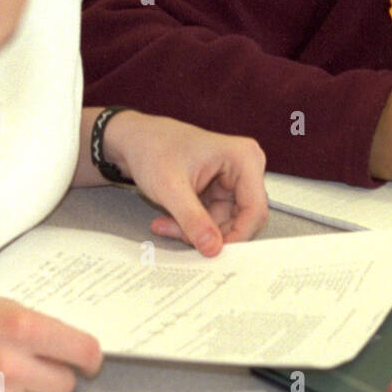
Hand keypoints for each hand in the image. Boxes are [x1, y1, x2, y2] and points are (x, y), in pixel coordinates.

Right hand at [0, 289, 101, 391]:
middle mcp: (11, 362)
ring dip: (35, 388)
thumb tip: (67, 345)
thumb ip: (36, 325)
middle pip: (66, 383)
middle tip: (47, 362)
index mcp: (22, 327)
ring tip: (10, 368)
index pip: (83, 351)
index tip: (90, 360)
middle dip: (62, 373)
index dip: (92, 358)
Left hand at [105, 112, 268, 254]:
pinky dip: (191, 225)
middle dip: (209, 232)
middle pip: (241, 219)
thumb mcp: (170, 187)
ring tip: (166, 224)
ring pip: (224, 224)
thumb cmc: (153, 146)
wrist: (135, 140)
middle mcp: (244, 169)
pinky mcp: (219, 192)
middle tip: (180, 233)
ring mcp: (232, 181)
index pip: (255, 209)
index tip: (214, 250)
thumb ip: (192, 220)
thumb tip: (212, 247)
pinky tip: (169, 220)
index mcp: (244, 159)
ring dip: (194, 230)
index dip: (237, 235)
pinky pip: (212, 220)